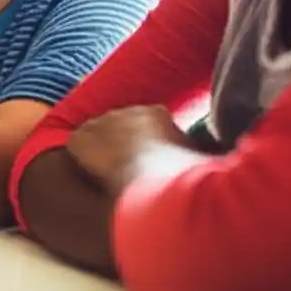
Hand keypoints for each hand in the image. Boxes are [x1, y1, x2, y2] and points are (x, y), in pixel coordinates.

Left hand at [67, 105, 192, 194]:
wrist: (152, 178)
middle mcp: (125, 112)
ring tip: (109, 169)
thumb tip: (213, 155)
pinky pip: (77, 146)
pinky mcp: (80, 139)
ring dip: (103, 148)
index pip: (149, 121)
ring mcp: (100, 123)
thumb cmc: (182, 173)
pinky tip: (89, 173)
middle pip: (121, 125)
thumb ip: (199, 151)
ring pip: (98, 134)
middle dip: (124, 141)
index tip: (150, 154)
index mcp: (156, 113)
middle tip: (128, 164)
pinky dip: (82, 158)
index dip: (148, 140)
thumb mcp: (199, 157)